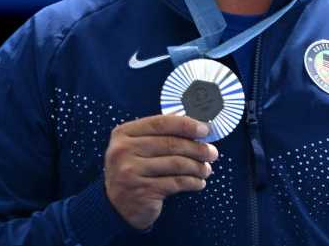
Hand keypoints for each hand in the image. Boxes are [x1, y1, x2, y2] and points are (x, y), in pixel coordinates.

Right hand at [104, 115, 218, 229]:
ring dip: (198, 167)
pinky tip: (199, 183)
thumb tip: (198, 126)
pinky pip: (176, 183)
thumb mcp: (139, 148)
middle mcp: (123, 151)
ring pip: (176, 164)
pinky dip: (192, 182)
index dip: (187, 124)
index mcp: (123, 133)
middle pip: (171, 144)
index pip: (161, 123)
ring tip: (206, 169)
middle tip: (213, 153)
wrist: (116, 206)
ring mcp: (130, 172)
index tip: (206, 130)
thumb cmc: (136, 170)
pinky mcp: (141, 191)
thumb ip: (161, 134)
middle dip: (198, 148)